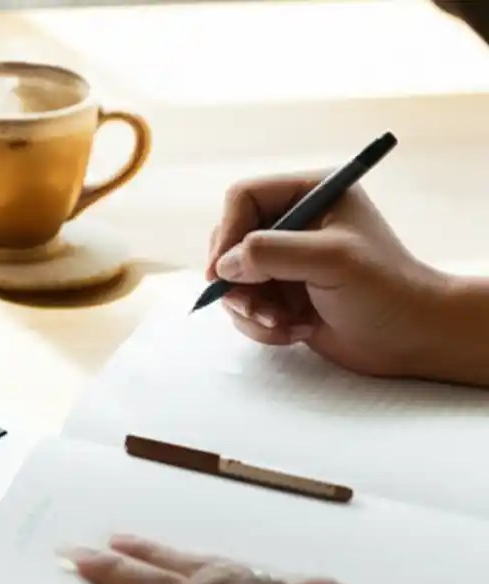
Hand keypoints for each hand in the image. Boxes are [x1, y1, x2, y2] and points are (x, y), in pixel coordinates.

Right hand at [207, 172, 452, 377]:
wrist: (412, 337)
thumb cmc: (384, 290)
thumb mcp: (330, 260)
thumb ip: (272, 252)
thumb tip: (224, 266)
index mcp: (311, 193)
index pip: (244, 196)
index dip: (228, 231)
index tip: (224, 271)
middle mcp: (295, 222)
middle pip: (230, 239)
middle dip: (237, 279)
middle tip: (253, 305)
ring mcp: (286, 260)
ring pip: (232, 278)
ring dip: (249, 307)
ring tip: (282, 324)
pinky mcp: (282, 293)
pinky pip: (244, 305)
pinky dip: (260, 324)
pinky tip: (294, 331)